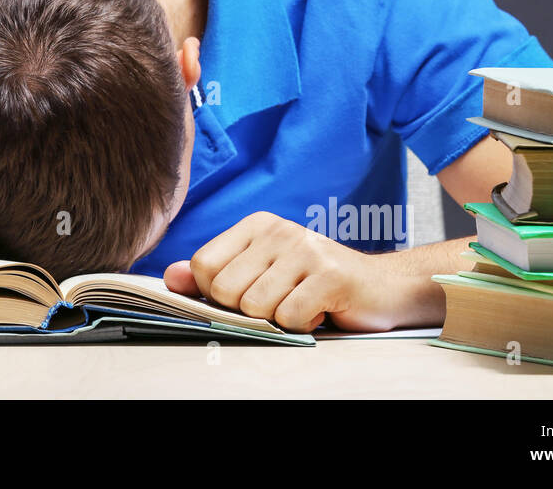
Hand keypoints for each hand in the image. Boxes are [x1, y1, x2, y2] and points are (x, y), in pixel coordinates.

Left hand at [163, 211, 414, 332]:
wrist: (382, 289)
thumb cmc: (315, 284)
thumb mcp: (262, 274)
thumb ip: (215, 275)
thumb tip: (170, 277)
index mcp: (257, 225)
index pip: (204, 266)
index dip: (216, 294)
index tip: (247, 294)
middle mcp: (279, 230)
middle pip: (225, 290)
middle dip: (249, 310)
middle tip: (280, 301)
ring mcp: (306, 249)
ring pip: (255, 307)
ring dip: (278, 319)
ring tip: (301, 303)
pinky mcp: (330, 275)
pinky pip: (289, 318)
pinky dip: (302, 326)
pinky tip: (320, 311)